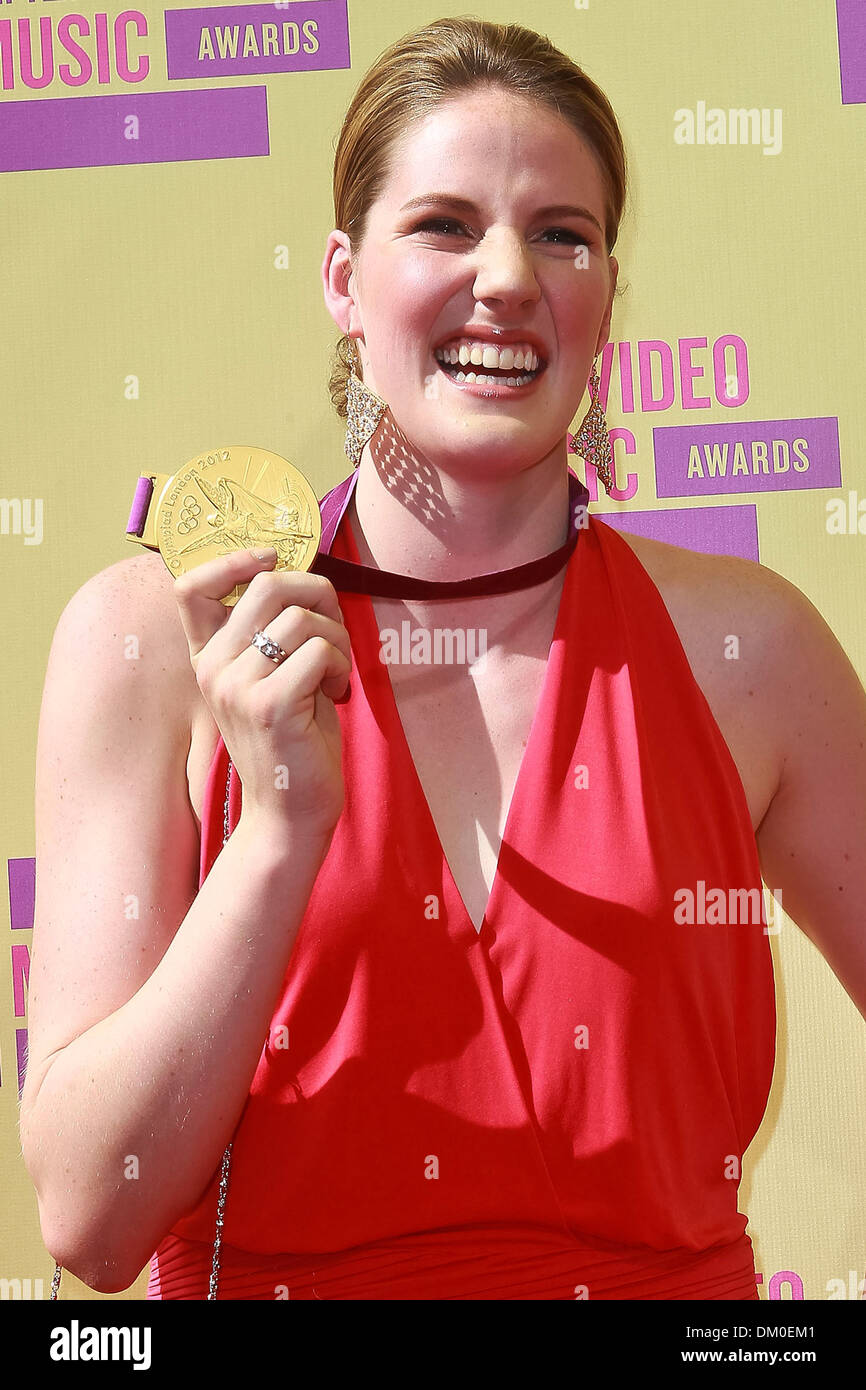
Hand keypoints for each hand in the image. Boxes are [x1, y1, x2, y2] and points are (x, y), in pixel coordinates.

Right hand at [173, 547, 350, 838]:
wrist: (290, 812)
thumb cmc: (293, 742)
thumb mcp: (273, 678)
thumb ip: (273, 632)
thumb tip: (305, 577)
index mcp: (208, 657)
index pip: (190, 587)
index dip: (233, 560)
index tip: (271, 558)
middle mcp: (213, 667)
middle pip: (267, 584)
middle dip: (317, 595)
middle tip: (333, 632)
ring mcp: (236, 686)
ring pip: (300, 617)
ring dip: (336, 638)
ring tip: (336, 672)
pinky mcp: (269, 705)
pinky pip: (317, 650)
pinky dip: (339, 664)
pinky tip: (337, 693)